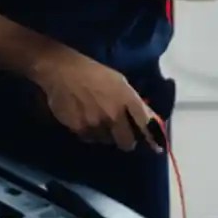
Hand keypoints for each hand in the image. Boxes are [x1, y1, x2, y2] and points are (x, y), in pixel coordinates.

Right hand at [27, 47, 162, 152]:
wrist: (60, 69)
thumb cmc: (91, 71)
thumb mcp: (118, 81)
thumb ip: (133, 101)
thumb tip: (148, 118)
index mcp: (127, 98)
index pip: (146, 125)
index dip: (153, 139)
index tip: (156, 148)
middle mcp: (114, 114)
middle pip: (127, 142)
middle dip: (126, 140)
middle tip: (121, 134)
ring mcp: (96, 123)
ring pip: (107, 141)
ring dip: (106, 135)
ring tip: (97, 121)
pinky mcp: (79, 128)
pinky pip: (89, 138)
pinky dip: (89, 133)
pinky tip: (84, 119)